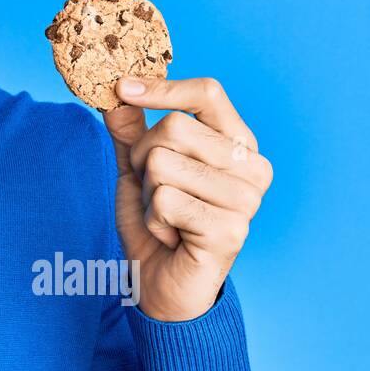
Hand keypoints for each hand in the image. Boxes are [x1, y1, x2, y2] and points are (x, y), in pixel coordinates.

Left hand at [102, 76, 272, 321]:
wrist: (161, 283)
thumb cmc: (157, 221)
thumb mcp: (138, 169)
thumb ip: (131, 131)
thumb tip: (116, 92)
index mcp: (237, 144)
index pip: (207, 94)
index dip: (163, 87)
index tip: (121, 88)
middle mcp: (252, 167)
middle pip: (173, 128)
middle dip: (143, 159)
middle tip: (156, 191)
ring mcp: (246, 200)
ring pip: (163, 163)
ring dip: (148, 193)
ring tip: (168, 216)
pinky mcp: (230, 230)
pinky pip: (165, 200)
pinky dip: (154, 220)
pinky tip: (172, 236)